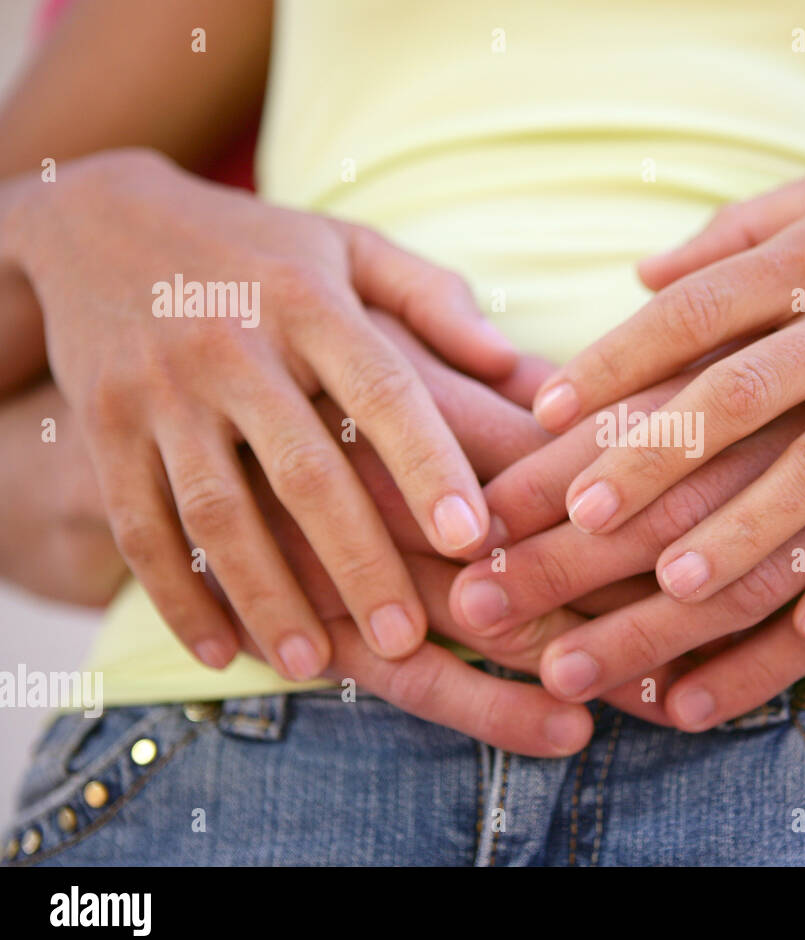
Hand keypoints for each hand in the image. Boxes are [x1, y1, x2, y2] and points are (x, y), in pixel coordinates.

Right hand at [4, 148, 518, 678]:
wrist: (98, 219)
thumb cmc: (259, 247)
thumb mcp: (348, 247)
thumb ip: (432, 298)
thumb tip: (513, 365)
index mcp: (310, 302)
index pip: (380, 389)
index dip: (428, 464)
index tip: (473, 536)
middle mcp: (232, 346)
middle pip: (303, 470)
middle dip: (357, 559)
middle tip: (406, 638)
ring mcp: (159, 391)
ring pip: (217, 511)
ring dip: (266, 594)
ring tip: (315, 662)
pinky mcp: (103, 427)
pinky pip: (138, 527)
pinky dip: (179, 596)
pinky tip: (224, 651)